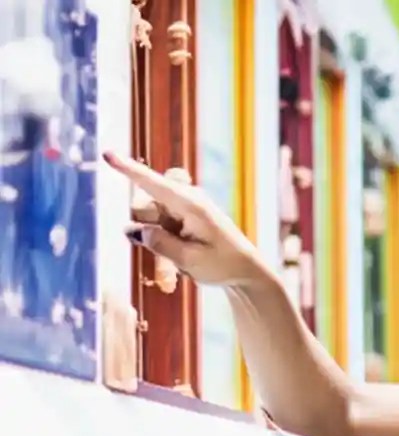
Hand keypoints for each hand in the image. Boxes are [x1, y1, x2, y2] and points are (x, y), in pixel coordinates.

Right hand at [104, 152, 265, 286]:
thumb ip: (160, 244)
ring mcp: (182, 208)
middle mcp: (186, 200)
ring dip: (155, 237)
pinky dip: (161, 240)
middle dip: (145, 226)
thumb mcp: (191, 260)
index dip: (128, 169)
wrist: (244, 270)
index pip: (153, 183)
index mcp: (191, 205)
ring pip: (147, 217)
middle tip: (174, 248)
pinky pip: (156, 225)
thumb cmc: (223, 264)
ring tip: (182, 254)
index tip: (107, 154)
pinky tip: (180, 252)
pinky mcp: (180, 218)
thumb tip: (135, 231)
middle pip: (143, 205)